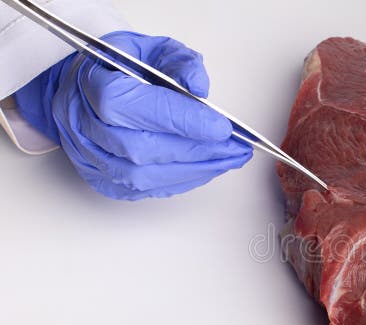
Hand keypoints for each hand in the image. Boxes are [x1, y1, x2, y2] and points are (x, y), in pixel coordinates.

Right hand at [14, 31, 252, 200]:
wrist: (85, 88)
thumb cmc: (117, 67)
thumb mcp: (151, 48)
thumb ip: (178, 62)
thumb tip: (198, 87)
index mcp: (94, 85)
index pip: (138, 108)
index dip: (183, 120)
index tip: (221, 127)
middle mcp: (84, 125)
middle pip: (142, 148)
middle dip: (196, 150)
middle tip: (235, 149)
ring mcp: (89, 157)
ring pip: (142, 176)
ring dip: (192, 170)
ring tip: (227, 161)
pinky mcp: (100, 179)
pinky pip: (142, 190)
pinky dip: (179, 181)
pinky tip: (204, 169)